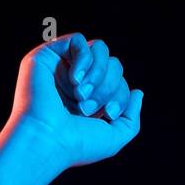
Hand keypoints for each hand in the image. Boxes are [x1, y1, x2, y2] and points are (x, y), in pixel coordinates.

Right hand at [6, 32, 143, 169]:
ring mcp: (61, 68)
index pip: (119, 83)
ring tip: (82, 94)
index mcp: (90, 101)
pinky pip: (78, 40)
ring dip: (98, 73)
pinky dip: (84, 58)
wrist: (46, 140)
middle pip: (113, 65)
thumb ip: (131, 118)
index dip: (120, 96)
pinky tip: (75, 79)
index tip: (109, 114)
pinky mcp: (46, 56)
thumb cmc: (76, 144)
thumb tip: (137, 92)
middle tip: (89, 107)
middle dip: (109, 86)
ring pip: (99, 49)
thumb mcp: (114, 137)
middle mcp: (76, 83)